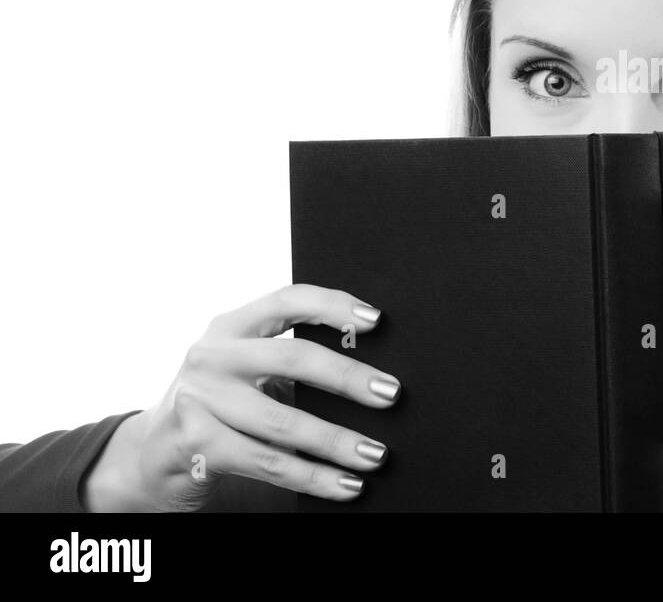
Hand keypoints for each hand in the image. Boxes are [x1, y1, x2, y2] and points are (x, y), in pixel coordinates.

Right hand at [82, 285, 400, 511]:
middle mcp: (211, 355)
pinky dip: (313, 476)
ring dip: (337, 441)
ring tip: (376, 453)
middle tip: (391, 394)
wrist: (149, 455)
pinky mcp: (196, 444)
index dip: (334, 305)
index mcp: (231, 326)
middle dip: (349, 377)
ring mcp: (199, 400)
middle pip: (292, 357)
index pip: (287, 300)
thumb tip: (370, 374)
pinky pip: (268, 462)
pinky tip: (346, 484)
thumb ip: (290, 361)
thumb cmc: (220, 405)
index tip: (376, 321)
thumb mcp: (247, 370)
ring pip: (283, 421)